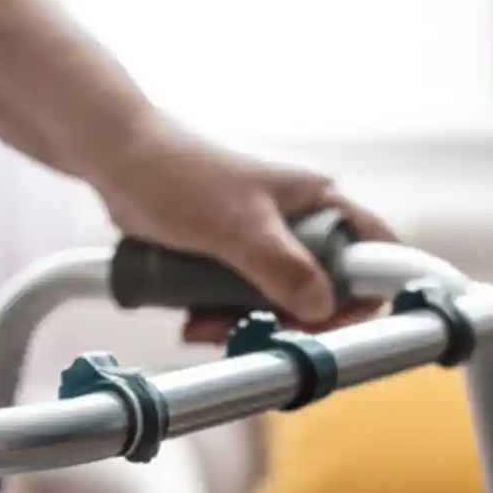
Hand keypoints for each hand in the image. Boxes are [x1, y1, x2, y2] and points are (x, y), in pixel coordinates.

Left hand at [87, 117, 395, 342]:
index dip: (368, 293)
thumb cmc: (179, 176)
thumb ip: (281, 267)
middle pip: (321, 289)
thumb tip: (323, 309)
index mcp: (319, 200)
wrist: (116, 158)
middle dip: (288, 321)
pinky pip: (237, 298)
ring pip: (274, 300)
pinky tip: (192, 324)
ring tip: (203, 330)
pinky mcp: (226, 253)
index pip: (376, 250)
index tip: (332, 326)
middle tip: (252, 333)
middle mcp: (298, 219)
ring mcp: (261, 237)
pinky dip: (220, 316)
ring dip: (244, 324)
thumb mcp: (236, 227)